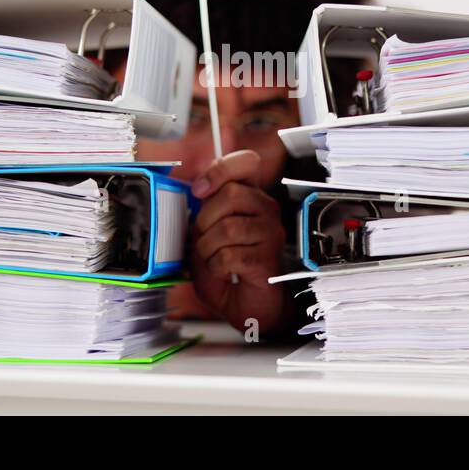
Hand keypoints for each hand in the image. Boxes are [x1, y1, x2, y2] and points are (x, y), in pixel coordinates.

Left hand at [189, 150, 291, 336]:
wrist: (248, 306)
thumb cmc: (228, 269)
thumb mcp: (208, 233)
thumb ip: (205, 210)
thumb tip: (197, 190)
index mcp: (251, 198)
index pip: (247, 163)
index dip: (220, 169)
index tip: (200, 190)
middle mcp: (266, 210)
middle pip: (232, 194)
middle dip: (206, 219)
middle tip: (205, 238)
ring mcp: (270, 234)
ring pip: (227, 227)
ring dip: (208, 248)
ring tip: (214, 259)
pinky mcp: (267, 259)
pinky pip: (229, 256)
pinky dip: (216, 268)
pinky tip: (225, 272)